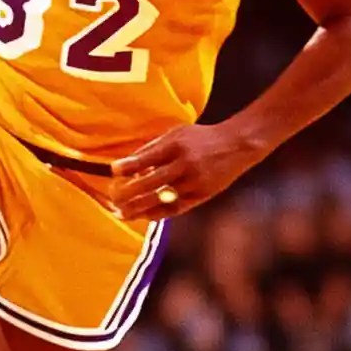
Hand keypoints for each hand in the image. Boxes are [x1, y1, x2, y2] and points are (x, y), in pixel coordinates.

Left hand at [111, 123, 264, 221]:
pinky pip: (175, 208)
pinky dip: (157, 213)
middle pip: (151, 182)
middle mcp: (185, 164)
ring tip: (121, 213)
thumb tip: (129, 165)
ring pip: (162, 199)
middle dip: (129, 192)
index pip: (148, 158)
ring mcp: (194, 182)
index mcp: (177, 145)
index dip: (129, 166)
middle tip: (113, 197)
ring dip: (139, 208)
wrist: (237, 145)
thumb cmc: (201, 138)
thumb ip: (154, 148)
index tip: (113, 171)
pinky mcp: (201, 195)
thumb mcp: (177, 133)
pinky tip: (143, 216)